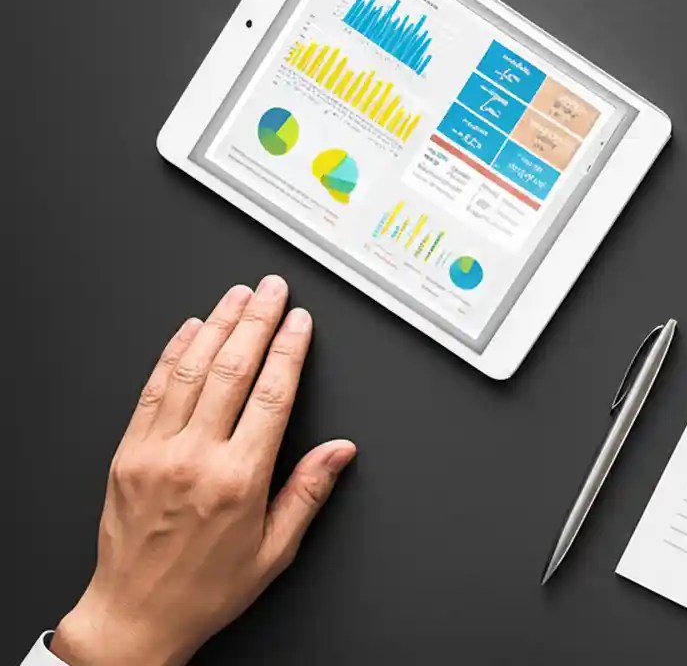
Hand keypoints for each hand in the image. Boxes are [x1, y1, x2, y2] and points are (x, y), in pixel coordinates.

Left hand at [52, 276, 356, 665]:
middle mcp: (195, 458)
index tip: (300, 323)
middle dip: (257, 321)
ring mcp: (156, 451)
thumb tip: (341, 451)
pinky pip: (153, 390)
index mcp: (238, 480)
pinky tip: (189, 330)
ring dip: (217, 325)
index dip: (290, 350)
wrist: (136, 615)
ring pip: (191, 370)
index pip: (272, 394)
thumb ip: (308, 491)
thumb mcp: (275, 549)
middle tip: (273, 291)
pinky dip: (172, 353)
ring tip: (237, 296)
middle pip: (232, 370)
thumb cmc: (205, 588)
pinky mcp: (127, 453)